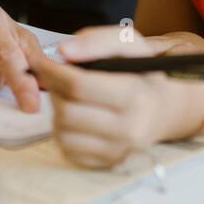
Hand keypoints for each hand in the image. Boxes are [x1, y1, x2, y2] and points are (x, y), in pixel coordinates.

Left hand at [32, 25, 202, 167]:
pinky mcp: (107, 163)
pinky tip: (75, 116)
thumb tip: (64, 51)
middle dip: (54, 91)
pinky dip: (64, 131)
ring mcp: (118, 150)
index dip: (52, 71)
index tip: (41, 61)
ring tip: (68, 96)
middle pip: (67, 111)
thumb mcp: (129, 44)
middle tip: (55, 79)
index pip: (78, 85)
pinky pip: (68, 150)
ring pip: (63, 132)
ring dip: (57, 111)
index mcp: (135, 95)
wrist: (162, 108)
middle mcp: (129, 129)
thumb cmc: (141, 71)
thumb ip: (97, 39)